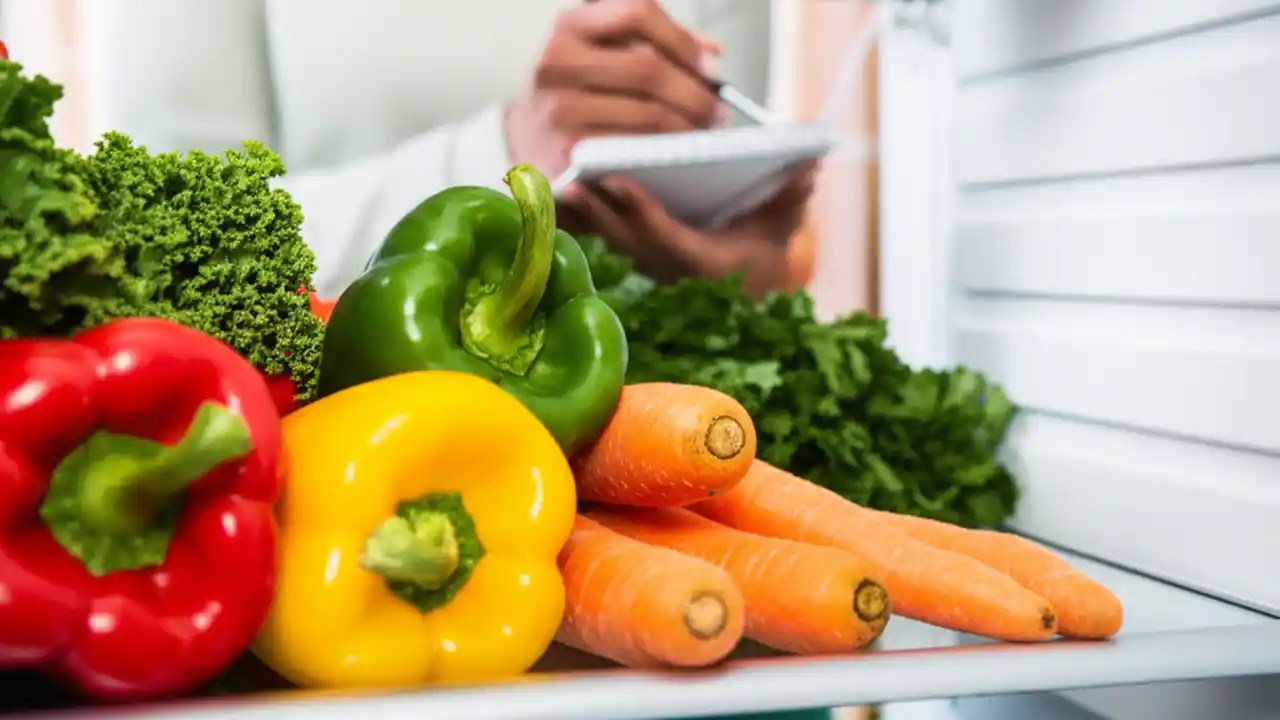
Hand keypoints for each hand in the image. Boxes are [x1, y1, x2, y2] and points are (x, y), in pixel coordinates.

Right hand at [506, 0, 720, 178]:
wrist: (525, 148)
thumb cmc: (574, 99)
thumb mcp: (600, 57)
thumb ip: (650, 46)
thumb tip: (712, 51)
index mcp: (570, 26)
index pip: (636, 12)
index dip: (682, 40)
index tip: (709, 67)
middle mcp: (556, 60)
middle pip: (648, 68)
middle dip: (695, 93)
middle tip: (717, 113)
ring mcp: (557, 108)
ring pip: (647, 113)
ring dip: (687, 127)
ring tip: (702, 136)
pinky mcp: (564, 152)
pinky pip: (633, 150)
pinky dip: (663, 154)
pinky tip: (675, 157)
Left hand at [559, 162, 817, 297]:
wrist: (756, 280)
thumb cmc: (769, 244)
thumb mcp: (787, 221)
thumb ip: (794, 195)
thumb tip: (809, 165)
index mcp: (708, 263)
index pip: (668, 236)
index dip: (641, 210)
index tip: (616, 180)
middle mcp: (674, 272)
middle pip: (629, 241)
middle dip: (600, 213)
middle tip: (571, 180)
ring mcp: (653, 268)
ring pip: (613, 242)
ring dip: (585, 216)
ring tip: (556, 183)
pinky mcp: (640, 259)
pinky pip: (609, 239)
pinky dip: (586, 220)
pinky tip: (560, 194)